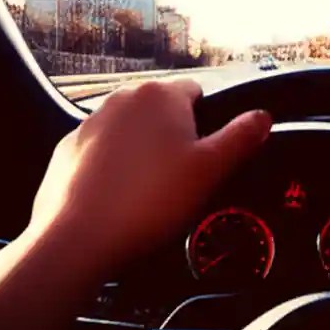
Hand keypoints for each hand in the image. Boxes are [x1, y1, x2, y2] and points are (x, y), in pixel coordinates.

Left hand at [30, 80, 270, 266]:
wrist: (79, 237)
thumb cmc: (149, 202)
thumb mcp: (210, 171)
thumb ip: (241, 138)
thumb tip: (262, 116)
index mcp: (160, 94)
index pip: (198, 92)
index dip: (208, 126)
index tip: (206, 159)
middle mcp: (122, 98)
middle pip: (162, 112)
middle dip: (174, 139)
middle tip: (180, 181)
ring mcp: (89, 122)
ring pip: (131, 132)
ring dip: (143, 153)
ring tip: (148, 195)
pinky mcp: (68, 149)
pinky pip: (102, 153)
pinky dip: (112, 169)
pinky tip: (118, 199)